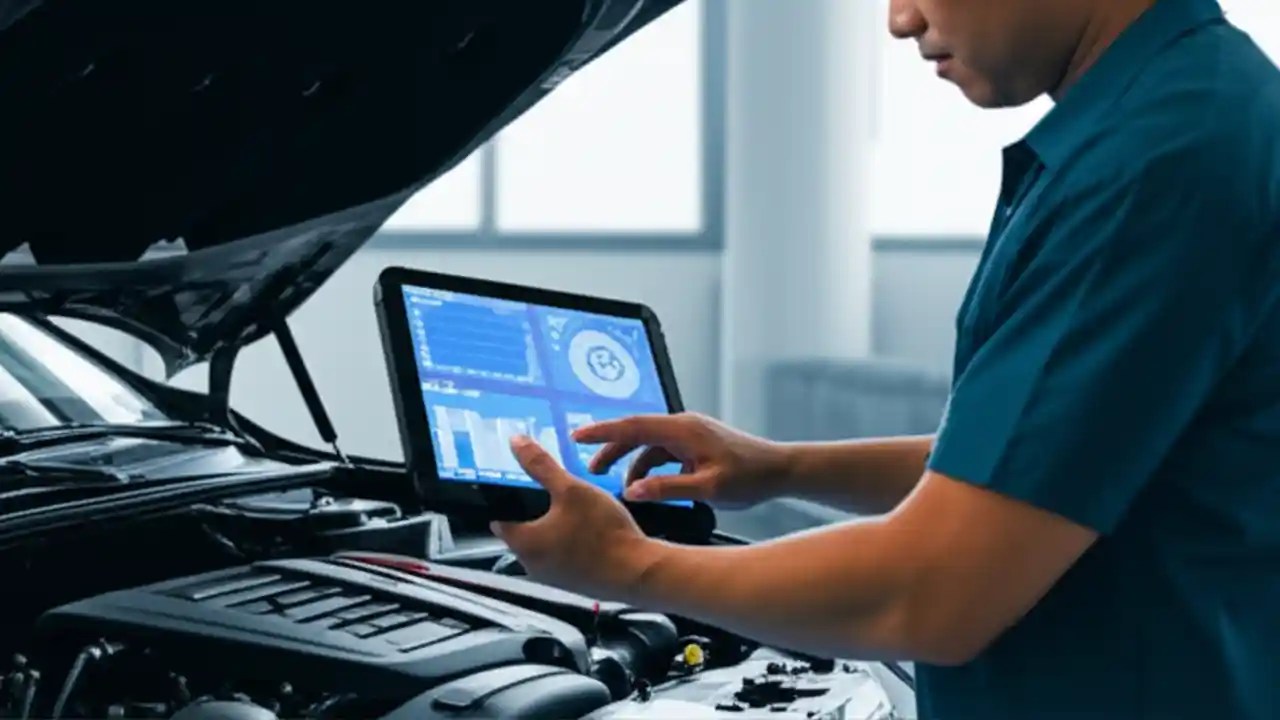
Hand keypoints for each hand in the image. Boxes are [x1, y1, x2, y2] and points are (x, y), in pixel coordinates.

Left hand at [491, 435, 663, 599]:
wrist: (638, 572)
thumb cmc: (601, 529)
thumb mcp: (571, 489)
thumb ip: (541, 465)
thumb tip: (514, 441)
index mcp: (522, 543)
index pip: (500, 518)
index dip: (509, 501)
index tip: (526, 486)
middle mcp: (530, 566)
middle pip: (523, 533)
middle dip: (536, 514)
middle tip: (556, 494)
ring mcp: (552, 579)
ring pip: (545, 546)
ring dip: (555, 530)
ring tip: (576, 510)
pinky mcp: (573, 586)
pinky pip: (564, 560)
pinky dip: (571, 546)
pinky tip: (591, 533)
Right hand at [571, 412, 788, 508]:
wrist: (780, 471)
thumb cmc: (750, 477)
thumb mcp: (707, 488)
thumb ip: (667, 488)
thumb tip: (631, 490)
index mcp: (683, 429)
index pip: (633, 425)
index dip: (602, 431)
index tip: (577, 436)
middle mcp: (683, 426)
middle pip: (636, 432)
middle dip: (610, 448)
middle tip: (589, 468)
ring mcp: (690, 434)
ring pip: (649, 445)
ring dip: (631, 462)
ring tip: (616, 485)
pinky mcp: (696, 445)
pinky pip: (663, 452)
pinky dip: (649, 467)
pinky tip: (646, 486)